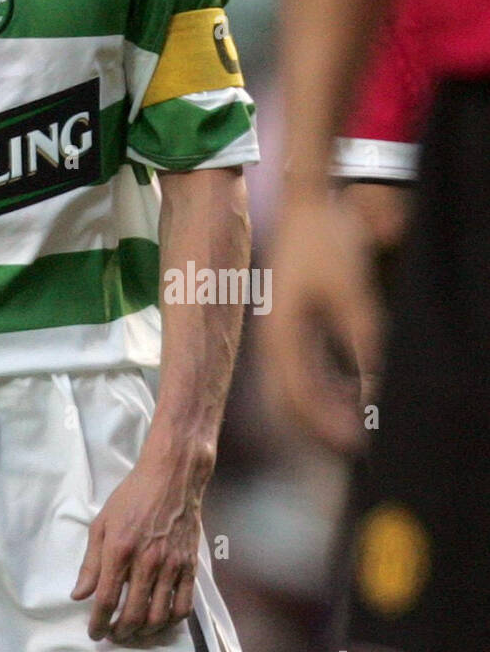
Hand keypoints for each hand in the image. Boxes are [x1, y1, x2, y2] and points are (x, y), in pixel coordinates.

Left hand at [71, 451, 204, 642]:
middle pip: (133, 615)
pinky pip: (183, 607)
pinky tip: (160, 621)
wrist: (171, 477)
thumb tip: (79, 594)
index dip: (98, 623)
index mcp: (119, 550)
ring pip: (159, 617)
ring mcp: (171, 566)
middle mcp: (146, 562)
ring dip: (144, 633)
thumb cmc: (132, 496)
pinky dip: (170, 622)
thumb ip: (91, 562)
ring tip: (133, 632)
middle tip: (113, 634)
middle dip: (120, 633)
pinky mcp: (190, 567)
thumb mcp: (102, 522)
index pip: (107, 600)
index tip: (94, 632)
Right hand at [264, 193, 382, 452]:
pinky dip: (321, 390)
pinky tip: (349, 390)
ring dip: (321, 410)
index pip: (299, 399)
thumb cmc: (326, 245)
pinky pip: (298, 371)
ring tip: (357, 423)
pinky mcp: (287, 325)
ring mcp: (277, 333)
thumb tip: (377, 391)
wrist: (308, 207)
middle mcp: (273, 339)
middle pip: (287, 402)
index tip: (357, 445)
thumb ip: (367, 345)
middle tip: (356, 445)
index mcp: (281, 336)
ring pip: (291, 389)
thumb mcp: (354, 296)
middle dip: (319, 428)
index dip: (328, 427)